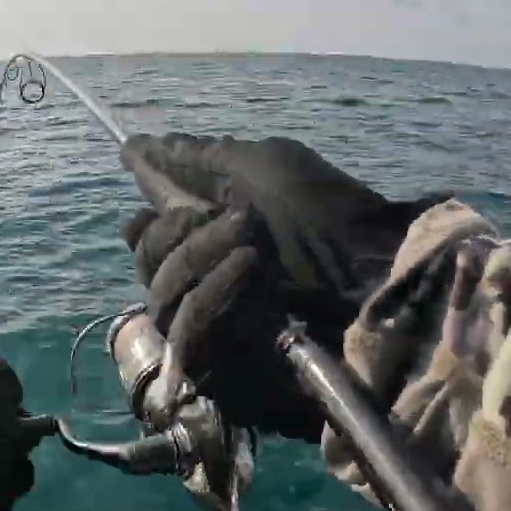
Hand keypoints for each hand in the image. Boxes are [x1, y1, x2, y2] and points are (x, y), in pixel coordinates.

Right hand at [119, 132, 451, 440]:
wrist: (373, 271)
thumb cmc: (326, 215)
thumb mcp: (265, 168)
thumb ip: (198, 159)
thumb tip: (136, 145)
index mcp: (206, 238)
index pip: (143, 238)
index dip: (147, 224)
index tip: (164, 206)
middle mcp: (202, 283)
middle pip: (145, 267)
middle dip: (178, 236)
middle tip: (232, 221)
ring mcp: (211, 327)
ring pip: (160, 299)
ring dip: (197, 261)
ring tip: (250, 248)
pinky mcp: (221, 366)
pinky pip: (185, 337)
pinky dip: (209, 297)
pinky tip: (247, 272)